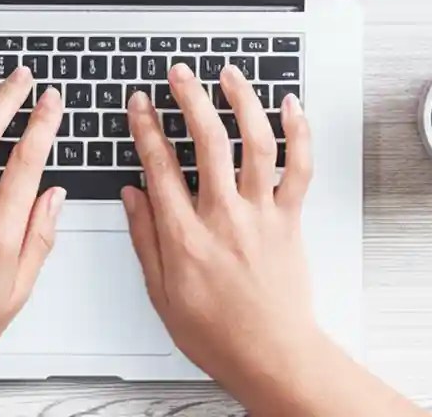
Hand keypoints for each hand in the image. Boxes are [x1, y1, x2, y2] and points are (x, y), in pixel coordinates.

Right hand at [122, 63, 319, 406]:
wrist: (272, 356)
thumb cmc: (218, 334)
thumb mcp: (160, 293)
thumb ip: (145, 239)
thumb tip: (132, 195)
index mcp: (185, 237)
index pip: (160, 166)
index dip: (147, 128)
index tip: (140, 105)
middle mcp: (224, 217)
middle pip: (207, 142)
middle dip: (190, 99)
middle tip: (179, 75)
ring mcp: (261, 215)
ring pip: (255, 144)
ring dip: (242, 102)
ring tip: (229, 75)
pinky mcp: (290, 219)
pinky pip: (299, 168)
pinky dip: (299, 133)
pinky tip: (290, 106)